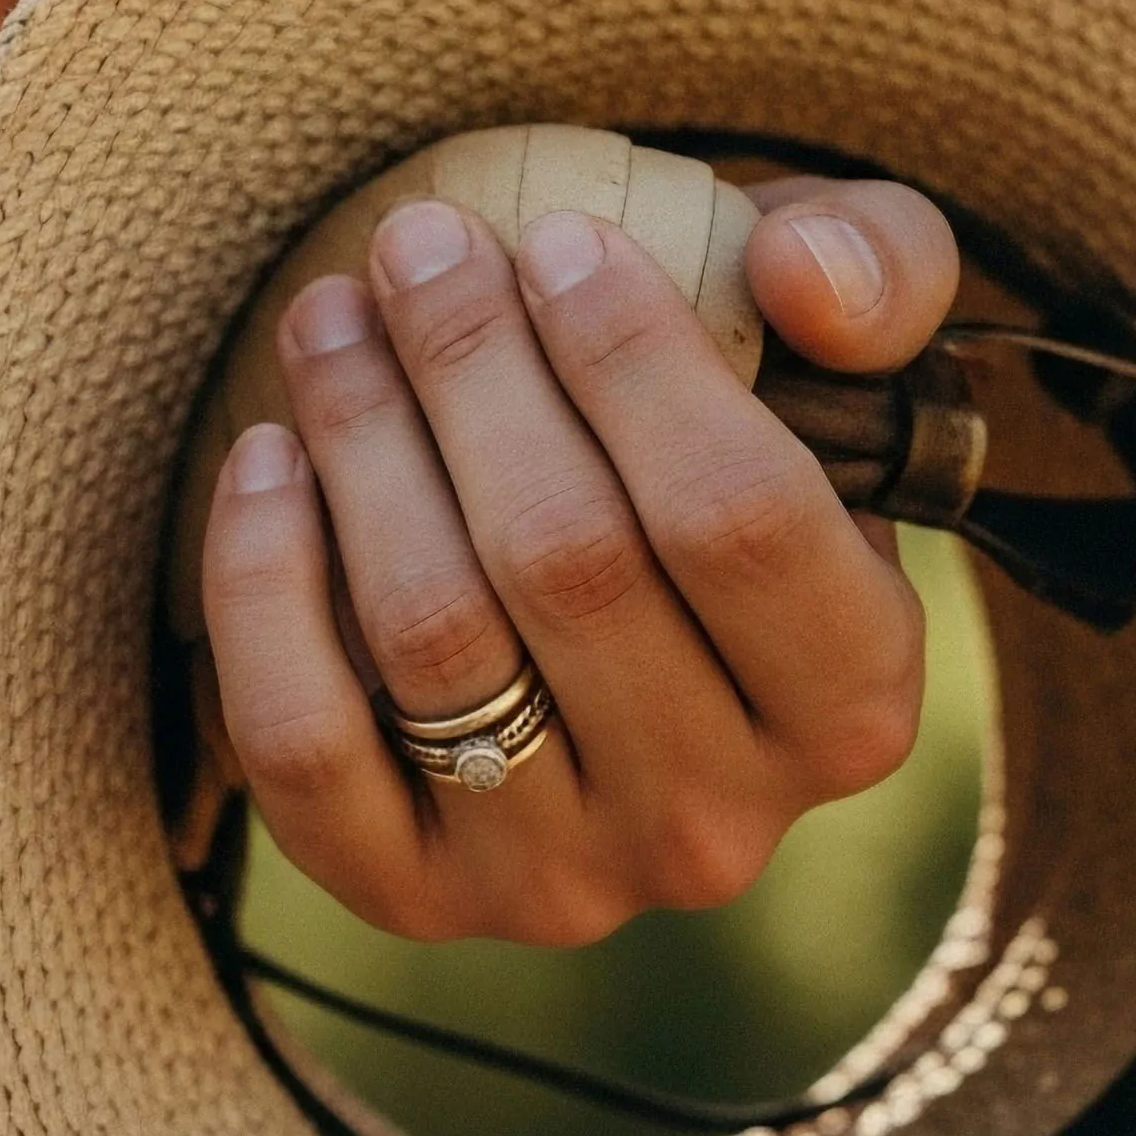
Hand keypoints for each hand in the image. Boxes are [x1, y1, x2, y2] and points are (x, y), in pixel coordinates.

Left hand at [199, 177, 961, 944]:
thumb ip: (873, 270)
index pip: (741, 515)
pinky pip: (303, 744)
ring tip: (333, 314)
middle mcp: (720, 822)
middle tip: (415, 244)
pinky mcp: (411, 899)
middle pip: (568, 560)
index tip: (553, 236)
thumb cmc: (728, 439)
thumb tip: (803, 278)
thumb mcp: (841, 342)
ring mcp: (563, 882)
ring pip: (432, 635)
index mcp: (855, 703)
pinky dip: (262, 586)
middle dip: (470, 370)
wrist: (615, 600)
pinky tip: (265, 457)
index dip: (632, 359)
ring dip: (360, 440)